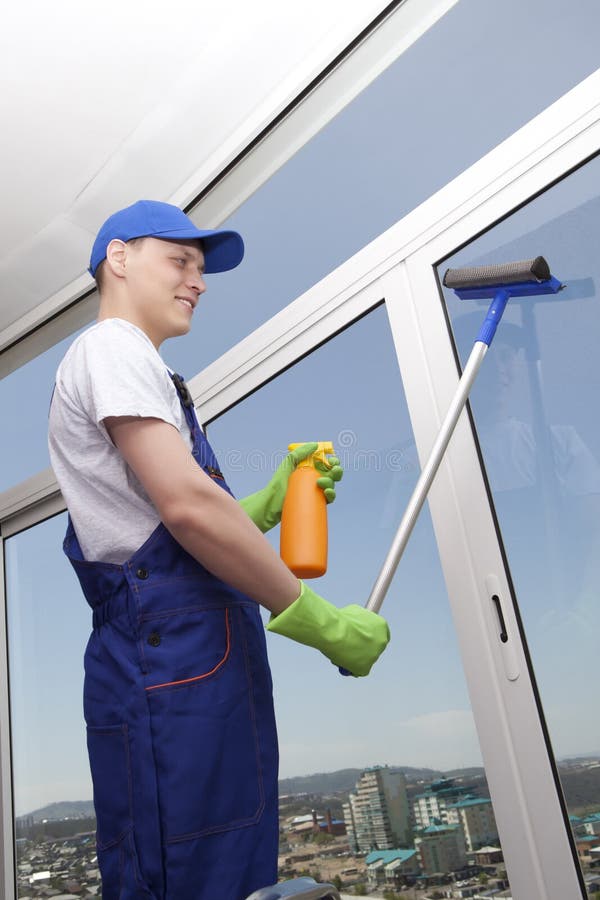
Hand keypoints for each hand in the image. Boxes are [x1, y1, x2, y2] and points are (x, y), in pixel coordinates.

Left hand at [239, 442, 342, 532]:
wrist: (273, 502)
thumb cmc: (279, 481)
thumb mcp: (288, 463)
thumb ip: (300, 452)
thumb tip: (315, 445)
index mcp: (311, 468)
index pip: (327, 463)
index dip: (333, 460)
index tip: (332, 459)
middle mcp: (315, 478)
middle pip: (333, 473)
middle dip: (337, 470)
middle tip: (334, 469)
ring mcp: (316, 490)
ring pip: (332, 485)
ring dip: (331, 481)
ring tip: (320, 482)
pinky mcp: (316, 502)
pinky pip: (329, 498)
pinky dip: (331, 494)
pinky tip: (326, 492)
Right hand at [267, 581, 389, 676]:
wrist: (335, 630)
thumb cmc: (341, 619)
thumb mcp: (354, 612)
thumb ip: (360, 618)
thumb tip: (356, 616)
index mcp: (382, 627)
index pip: (379, 634)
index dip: (368, 636)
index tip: (359, 638)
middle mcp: (382, 642)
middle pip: (372, 648)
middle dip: (361, 648)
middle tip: (348, 646)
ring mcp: (374, 656)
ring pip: (362, 659)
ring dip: (352, 657)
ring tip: (339, 649)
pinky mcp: (365, 668)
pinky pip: (356, 670)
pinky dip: (349, 667)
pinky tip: (339, 658)